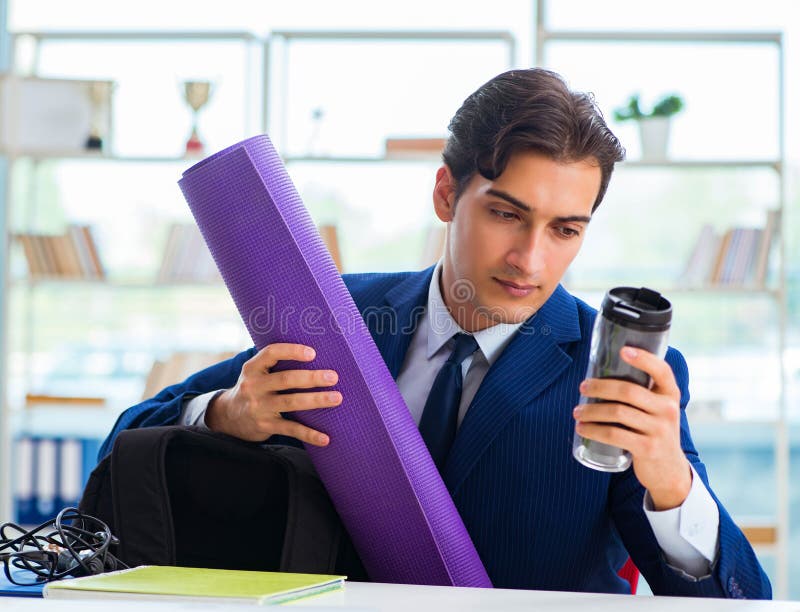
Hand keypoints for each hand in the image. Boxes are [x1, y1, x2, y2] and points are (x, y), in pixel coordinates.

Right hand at [206, 343, 341, 445]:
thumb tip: (316, 356)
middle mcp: (253, 386)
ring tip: (337, 398)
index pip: (271, 353)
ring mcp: (258, 407)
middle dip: (311, 378)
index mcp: (253, 368)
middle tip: (333, 377)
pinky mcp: (265, 426)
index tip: (313, 353)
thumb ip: (276, 365)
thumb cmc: (254, 389)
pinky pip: (290, 429)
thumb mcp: (257, 373)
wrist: (228, 418)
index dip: (292, 351)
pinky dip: (309, 434)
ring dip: (316, 400)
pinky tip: (325, 438)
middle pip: (285, 379)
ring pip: (291, 402)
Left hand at [573, 346, 691, 509]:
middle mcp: (668, 409)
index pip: (661, 371)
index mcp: (670, 394)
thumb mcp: (656, 410)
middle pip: (629, 391)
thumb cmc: (653, 431)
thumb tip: (600, 374)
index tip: (623, 351)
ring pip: (617, 413)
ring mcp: (660, 430)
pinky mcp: (648, 448)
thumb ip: (641, 393)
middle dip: (600, 387)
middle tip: (582, 387)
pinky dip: (594, 430)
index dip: (643, 358)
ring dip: (591, 410)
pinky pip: (615, 435)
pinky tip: (582, 428)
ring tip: (577, 412)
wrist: (669, 470)